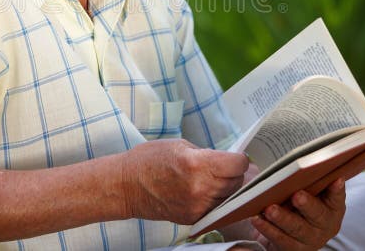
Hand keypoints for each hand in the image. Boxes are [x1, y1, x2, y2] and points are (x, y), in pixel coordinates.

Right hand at [121, 139, 248, 224]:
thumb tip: (227, 162)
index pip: (238, 165)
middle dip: (233, 173)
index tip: (234, 157)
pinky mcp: (192, 218)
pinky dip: (214, 200)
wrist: (126, 186)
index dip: (239, 159)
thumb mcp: (181, 146)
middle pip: (236, 182)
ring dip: (225, 188)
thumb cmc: (149, 160)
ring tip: (211, 179)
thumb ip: (207, 155)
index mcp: (197, 164)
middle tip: (223, 167)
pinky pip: (215, 208)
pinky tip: (202, 190)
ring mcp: (197, 206)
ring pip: (228, 197)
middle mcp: (200, 188)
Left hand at [249, 179, 345, 250]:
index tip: (336, 180)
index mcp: (332, 208)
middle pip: (317, 215)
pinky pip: (281, 239)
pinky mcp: (294, 249)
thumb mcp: (312, 192)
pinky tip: (257, 218)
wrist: (296, 234)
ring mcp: (310, 239)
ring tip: (269, 209)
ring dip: (283, 219)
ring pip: (297, 229)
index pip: (337, 197)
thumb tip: (308, 159)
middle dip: (307, 205)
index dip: (337, 190)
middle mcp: (325, 225)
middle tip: (296, 195)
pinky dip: (268, 229)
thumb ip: (312, 179)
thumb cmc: (303, 204)